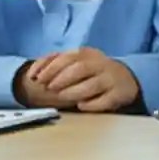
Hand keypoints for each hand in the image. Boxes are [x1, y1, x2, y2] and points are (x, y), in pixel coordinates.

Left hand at [26, 47, 140, 111]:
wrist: (125, 78)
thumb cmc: (92, 71)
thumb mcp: (75, 62)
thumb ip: (54, 64)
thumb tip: (33, 74)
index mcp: (87, 54)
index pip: (66, 58)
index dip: (49, 68)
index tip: (37, 79)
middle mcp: (100, 64)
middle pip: (80, 69)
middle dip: (61, 79)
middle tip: (49, 88)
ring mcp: (111, 79)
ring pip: (93, 85)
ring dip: (74, 91)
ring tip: (61, 97)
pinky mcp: (119, 94)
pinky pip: (106, 100)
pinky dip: (92, 104)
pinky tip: (81, 106)